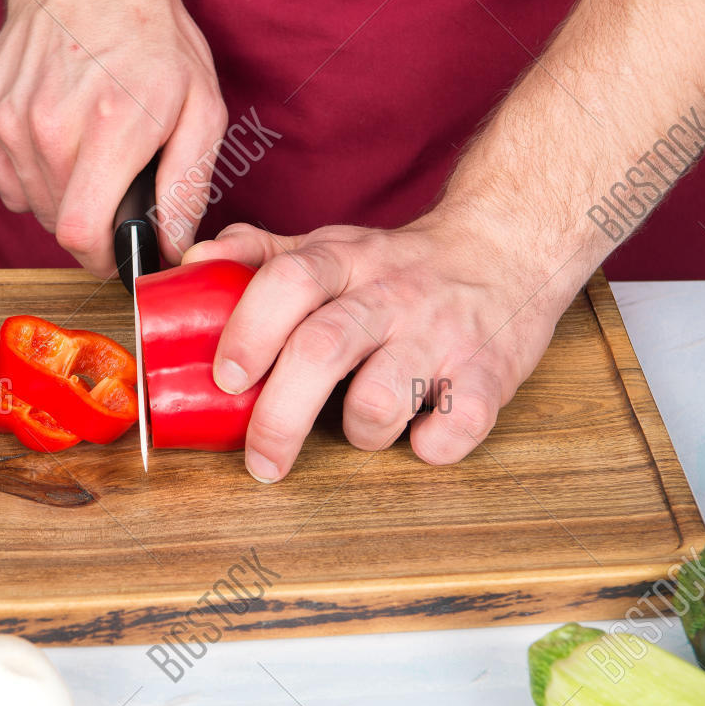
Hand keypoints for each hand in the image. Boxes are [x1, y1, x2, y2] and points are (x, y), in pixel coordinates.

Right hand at [0, 0, 226, 275]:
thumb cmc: (147, 34)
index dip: (101, 257)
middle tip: (113, 183)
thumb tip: (172, 244)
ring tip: (86, 152)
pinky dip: (31, 176)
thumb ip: (188, 184)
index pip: (81, 234)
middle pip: (59, 224)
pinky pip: (6, 182)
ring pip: (34, 204)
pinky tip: (55, 142)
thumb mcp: (200, 104)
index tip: (116, 253)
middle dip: (91, 220)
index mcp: (109, 128)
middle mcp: (51, 127)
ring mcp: (10, 122)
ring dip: (62, 196)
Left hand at [184, 212, 584, 480]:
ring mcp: (442, 335)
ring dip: (359, 432)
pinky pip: (453, 430)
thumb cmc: (403, 265)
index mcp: (345, 262)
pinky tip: (422, 432)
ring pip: (381, 400)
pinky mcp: (489, 376)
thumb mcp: (335, 246)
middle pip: (322, 350)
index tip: (226, 378)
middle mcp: (391, 295)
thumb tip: (193, 262)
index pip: (288, 281)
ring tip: (362, 426)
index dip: (249, 331)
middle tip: (262, 459)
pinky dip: (430, 447)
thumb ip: (263, 258)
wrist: (511, 246)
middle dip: (279, 417)